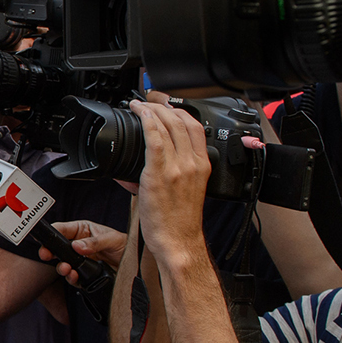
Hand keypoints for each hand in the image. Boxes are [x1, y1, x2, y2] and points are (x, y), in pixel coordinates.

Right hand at [38, 220, 126, 284]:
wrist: (138, 264)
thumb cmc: (126, 245)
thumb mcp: (112, 239)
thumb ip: (94, 242)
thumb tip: (77, 246)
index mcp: (83, 231)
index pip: (63, 230)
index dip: (52, 234)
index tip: (46, 240)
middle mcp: (79, 246)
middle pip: (58, 249)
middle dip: (50, 252)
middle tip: (46, 255)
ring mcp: (81, 261)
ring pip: (64, 264)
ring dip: (62, 267)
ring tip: (65, 268)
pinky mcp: (86, 275)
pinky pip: (74, 277)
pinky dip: (72, 278)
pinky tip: (74, 276)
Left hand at [130, 95, 210, 258]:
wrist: (178, 241)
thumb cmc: (180, 221)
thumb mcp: (185, 190)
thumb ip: (170, 172)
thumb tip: (142, 165)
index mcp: (202, 165)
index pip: (196, 126)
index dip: (181, 110)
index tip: (167, 106)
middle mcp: (192, 163)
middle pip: (181, 121)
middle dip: (163, 105)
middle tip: (149, 101)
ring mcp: (177, 167)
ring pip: (168, 126)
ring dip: (152, 110)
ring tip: (139, 105)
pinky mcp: (160, 174)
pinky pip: (155, 140)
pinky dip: (147, 122)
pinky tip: (139, 114)